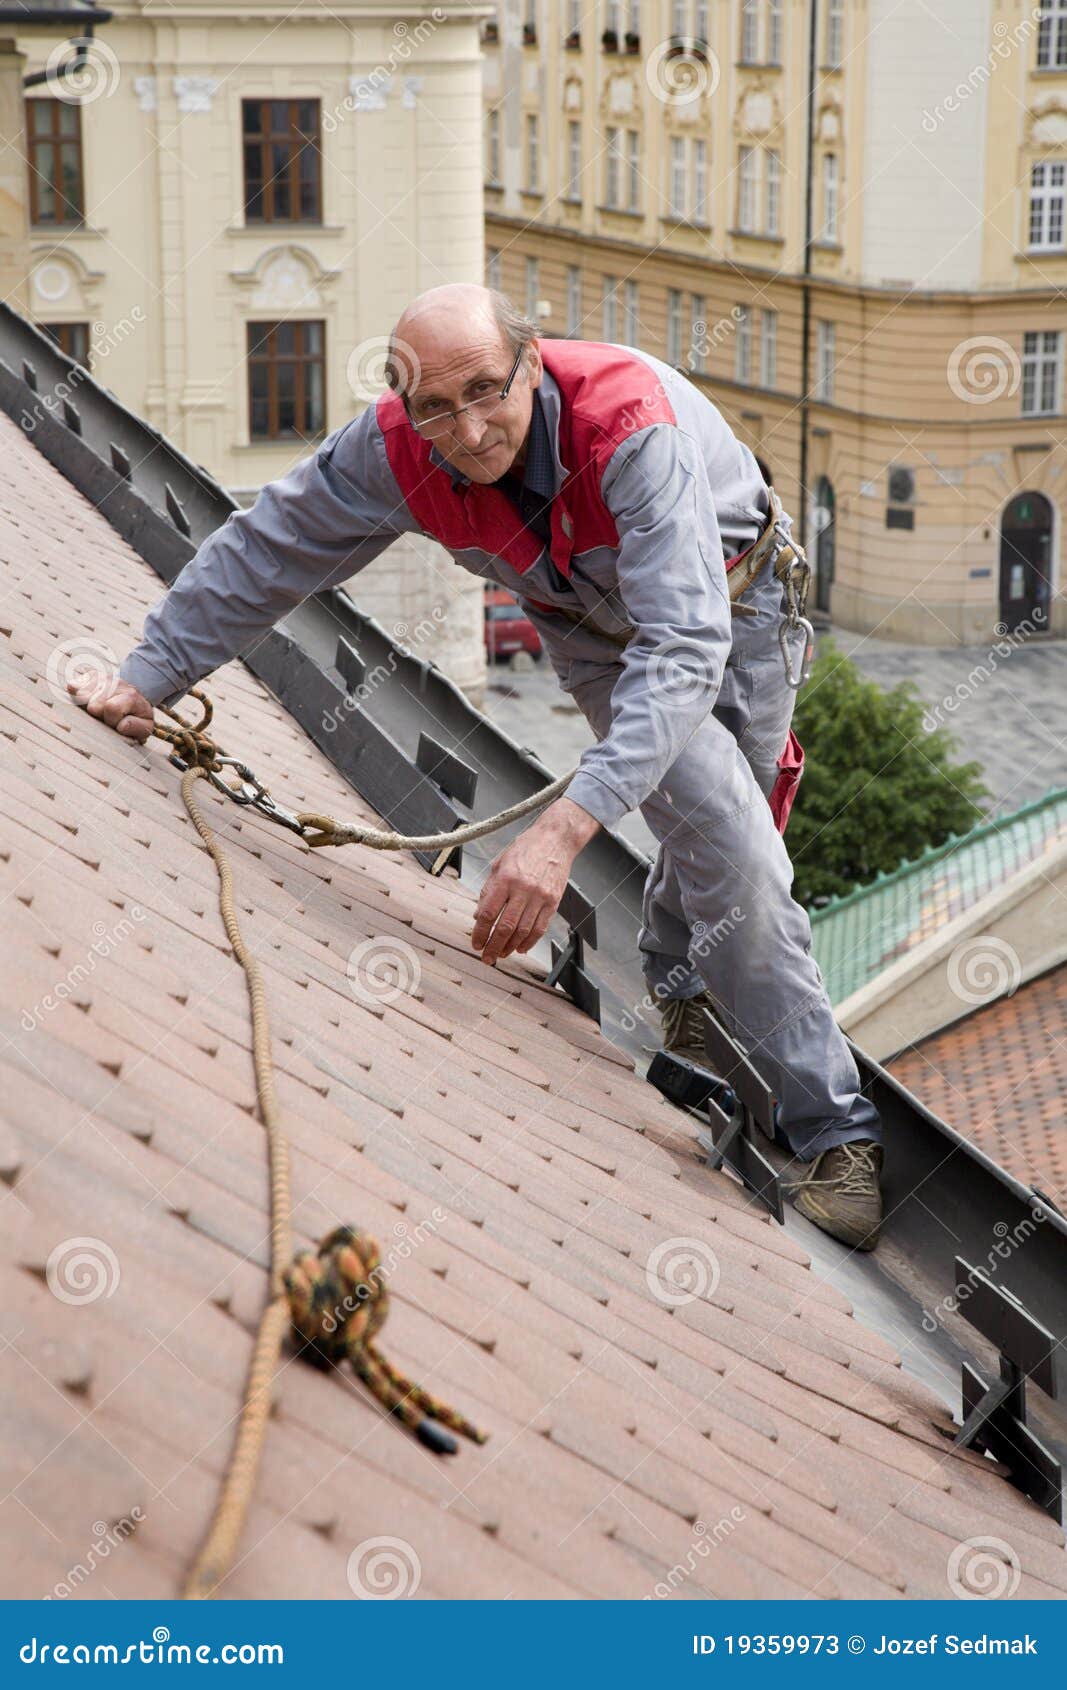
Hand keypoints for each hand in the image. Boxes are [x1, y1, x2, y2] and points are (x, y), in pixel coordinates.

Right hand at [67, 675, 154, 743]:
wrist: (133, 697)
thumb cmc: (136, 716)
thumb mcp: (144, 726)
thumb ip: (136, 727)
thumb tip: (121, 725)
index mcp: (131, 696)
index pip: (111, 707)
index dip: (110, 720)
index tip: (114, 723)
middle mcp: (116, 683)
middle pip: (93, 702)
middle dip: (97, 714)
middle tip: (104, 716)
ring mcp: (102, 677)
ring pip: (80, 693)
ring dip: (86, 705)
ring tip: (97, 709)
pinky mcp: (89, 676)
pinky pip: (73, 685)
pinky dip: (76, 695)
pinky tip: (87, 700)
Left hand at [471, 798, 599, 965]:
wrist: (556, 839)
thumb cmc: (526, 848)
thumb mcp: (499, 864)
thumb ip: (488, 891)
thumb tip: (480, 916)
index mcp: (505, 878)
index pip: (488, 913)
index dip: (480, 933)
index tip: (476, 943)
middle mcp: (522, 889)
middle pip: (505, 926)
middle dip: (494, 946)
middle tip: (487, 957)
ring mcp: (540, 896)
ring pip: (523, 931)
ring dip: (510, 946)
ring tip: (502, 954)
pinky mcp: (553, 901)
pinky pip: (540, 927)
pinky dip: (529, 941)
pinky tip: (521, 948)